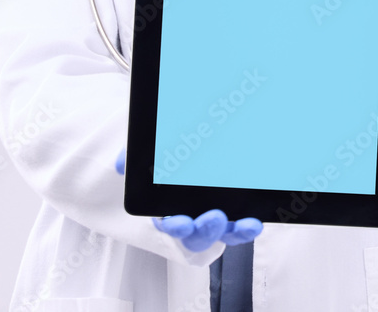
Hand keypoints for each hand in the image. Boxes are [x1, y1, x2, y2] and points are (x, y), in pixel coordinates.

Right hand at [114, 150, 261, 250]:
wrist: (186, 141)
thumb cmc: (163, 153)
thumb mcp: (146, 150)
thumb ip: (131, 157)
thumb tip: (122, 164)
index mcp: (166, 209)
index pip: (168, 223)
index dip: (175, 226)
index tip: (181, 221)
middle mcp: (190, 218)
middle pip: (197, 235)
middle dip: (206, 231)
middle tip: (215, 218)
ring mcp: (211, 217)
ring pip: (222, 234)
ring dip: (233, 232)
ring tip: (246, 224)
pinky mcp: (231, 211)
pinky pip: (238, 224)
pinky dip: (246, 226)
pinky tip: (256, 220)